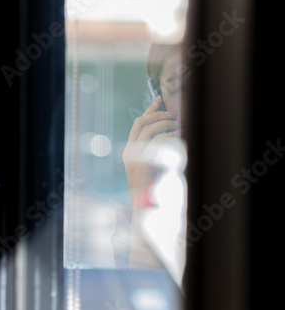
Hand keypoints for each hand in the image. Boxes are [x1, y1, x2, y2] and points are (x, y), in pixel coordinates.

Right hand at [122, 96, 179, 210]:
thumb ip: (155, 151)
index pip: (138, 124)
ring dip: (166, 125)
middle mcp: (131, 153)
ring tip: (179, 128)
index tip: (159, 98)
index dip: (149, 109)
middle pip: (142, 122)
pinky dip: (171, 138)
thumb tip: (169, 131)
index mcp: (130, 153)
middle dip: (159, 115)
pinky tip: (180, 139)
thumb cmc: (153, 191)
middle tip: (174, 115)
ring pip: (150, 129)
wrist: (147, 210)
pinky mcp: (146, 161)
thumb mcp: (152, 168)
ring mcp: (137, 157)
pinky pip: (159, 142)